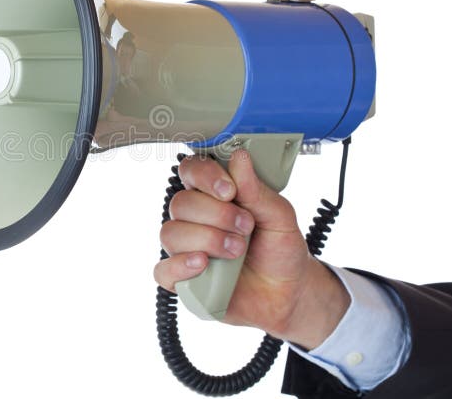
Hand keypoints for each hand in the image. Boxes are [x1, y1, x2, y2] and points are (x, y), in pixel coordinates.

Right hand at [153, 149, 350, 349]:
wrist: (289, 293)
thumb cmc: (280, 251)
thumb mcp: (279, 217)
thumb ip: (257, 191)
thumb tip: (239, 158)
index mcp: (214, 197)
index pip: (191, 171)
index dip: (204, 176)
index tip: (229, 190)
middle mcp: (195, 220)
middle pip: (180, 203)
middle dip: (216, 214)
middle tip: (246, 227)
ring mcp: (186, 250)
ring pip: (170, 234)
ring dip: (206, 240)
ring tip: (236, 251)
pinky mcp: (183, 280)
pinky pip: (163, 271)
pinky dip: (180, 266)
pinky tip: (203, 265)